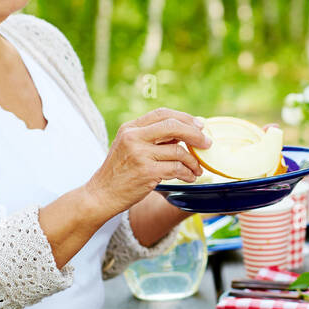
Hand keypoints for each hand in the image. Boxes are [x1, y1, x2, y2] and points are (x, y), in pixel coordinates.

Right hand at [84, 108, 210, 215]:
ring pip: (178, 151)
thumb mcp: (129, 147)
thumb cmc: (120, 172)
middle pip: (173, 126)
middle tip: (207, 143)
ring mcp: (140, 154)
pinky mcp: (146, 172)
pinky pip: (177, 169)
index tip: (200, 125)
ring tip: (197, 169)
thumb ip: (152, 138)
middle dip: (195, 134)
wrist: (101, 195)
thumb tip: (186, 132)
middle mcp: (133, 137)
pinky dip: (188, 173)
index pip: (162, 114)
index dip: (185, 117)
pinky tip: (190, 177)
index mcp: (130, 128)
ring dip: (193, 161)